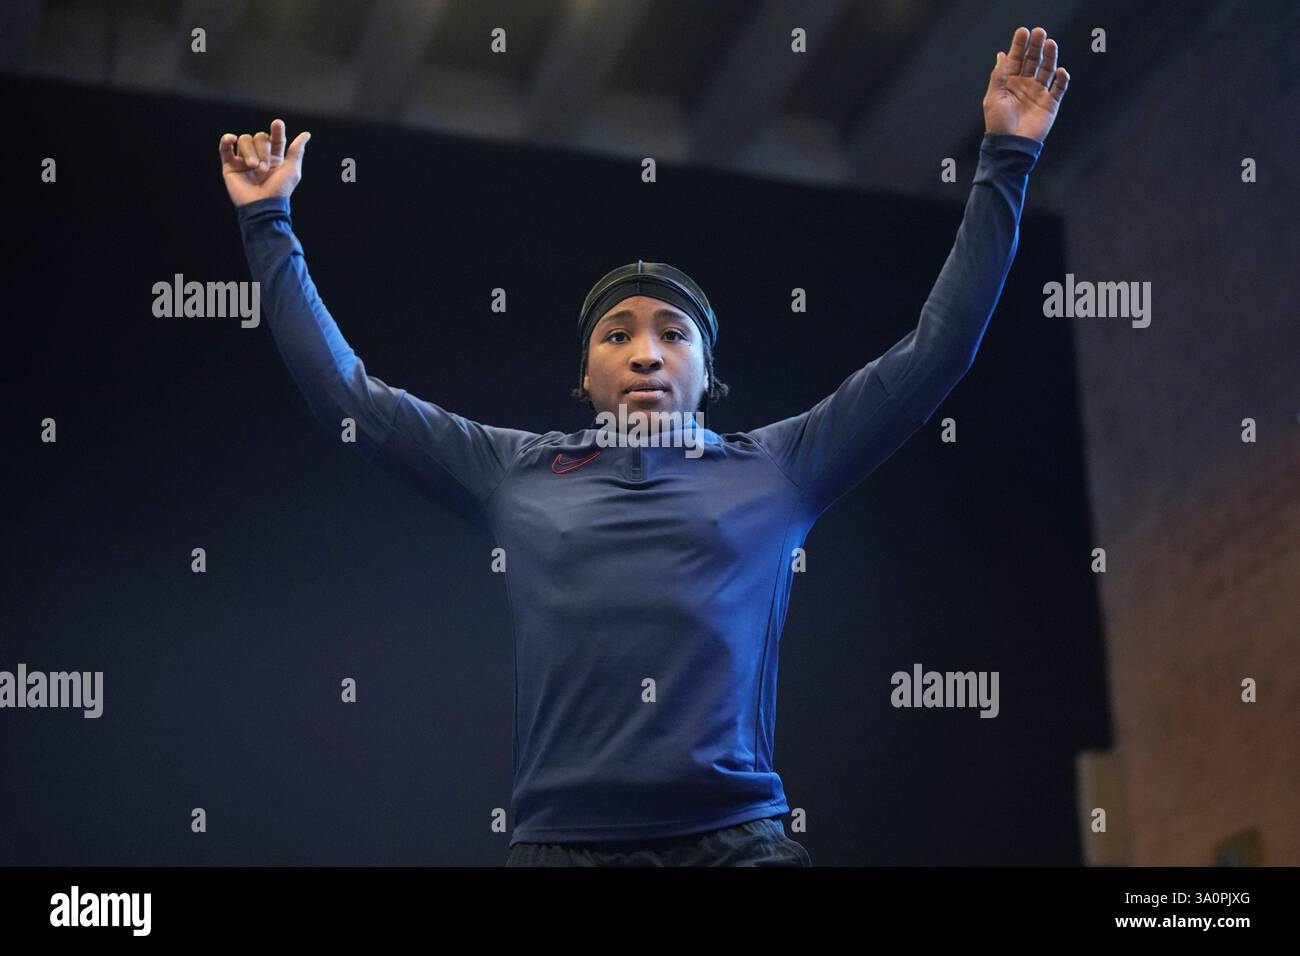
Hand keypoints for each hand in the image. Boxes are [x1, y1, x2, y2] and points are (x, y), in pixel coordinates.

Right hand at [218, 118, 310, 206]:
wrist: (262, 206)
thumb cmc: (279, 191)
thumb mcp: (292, 170)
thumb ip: (296, 151)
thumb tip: (306, 134)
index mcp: (274, 158)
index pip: (275, 138)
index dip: (277, 130)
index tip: (278, 124)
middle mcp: (259, 157)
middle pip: (259, 137)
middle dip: (263, 149)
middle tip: (264, 168)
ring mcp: (243, 160)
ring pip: (244, 140)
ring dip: (250, 152)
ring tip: (253, 167)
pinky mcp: (230, 165)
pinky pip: (225, 148)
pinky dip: (226, 140)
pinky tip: (231, 139)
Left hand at [983, 26, 1069, 143]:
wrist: (1010, 146)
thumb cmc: (998, 124)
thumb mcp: (993, 97)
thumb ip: (999, 76)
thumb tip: (1001, 54)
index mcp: (1010, 82)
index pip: (1016, 59)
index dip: (1019, 45)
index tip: (1023, 31)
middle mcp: (1025, 84)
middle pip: (1033, 60)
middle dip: (1036, 46)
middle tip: (1040, 32)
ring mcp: (1038, 93)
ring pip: (1047, 70)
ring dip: (1050, 56)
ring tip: (1051, 43)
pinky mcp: (1050, 103)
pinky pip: (1059, 88)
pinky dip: (1061, 79)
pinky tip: (1060, 71)